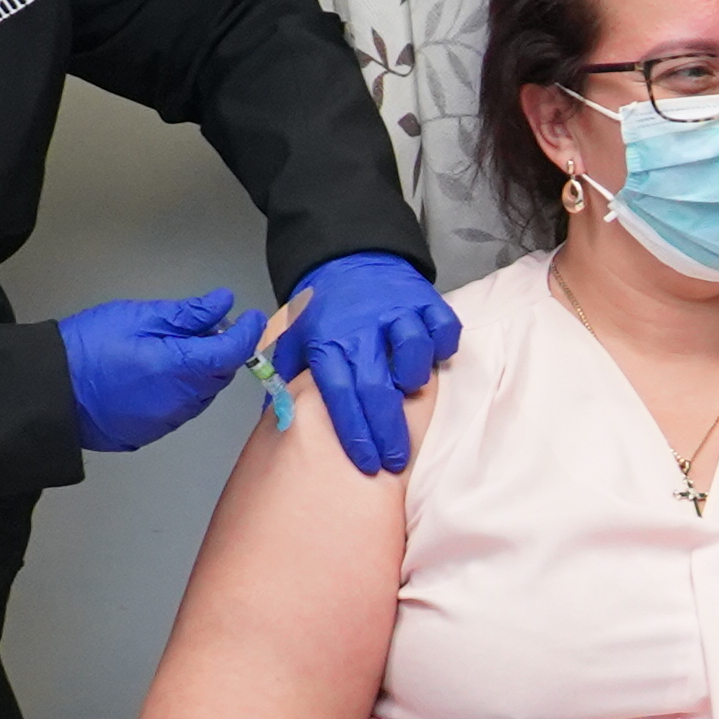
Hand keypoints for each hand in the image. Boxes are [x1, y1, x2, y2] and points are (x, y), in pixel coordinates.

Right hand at [57, 290, 255, 451]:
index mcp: (180, 369)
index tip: (254, 317)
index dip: (248, 333)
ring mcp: (167, 421)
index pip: (233, 353)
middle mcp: (181, 401)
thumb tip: (224, 304)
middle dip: (223, 351)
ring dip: (202, 371)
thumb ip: (187, 314)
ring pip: (202, 393)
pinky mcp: (152, 431)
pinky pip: (181, 408)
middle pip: (220, 375)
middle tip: (207, 327)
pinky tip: (158, 373)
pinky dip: (182, 389)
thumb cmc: (87, 348)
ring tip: (174, 348)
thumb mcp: (138, 317)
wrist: (48, 391)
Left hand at [273, 252, 460, 474]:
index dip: (354, 431)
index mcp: (328, 343)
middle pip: (377, 386)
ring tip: (410, 393)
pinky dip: (443, 343)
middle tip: (395, 461)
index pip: (339, 394)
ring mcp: (396, 312)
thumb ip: (288, 379)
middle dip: (388, 429)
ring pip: (412, 349)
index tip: (366, 463)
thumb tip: (274, 422)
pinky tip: (434, 357)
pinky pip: (443, 326)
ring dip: (414, 376)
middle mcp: (362, 329)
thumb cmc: (323, 309)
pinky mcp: (424, 299)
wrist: (347, 256)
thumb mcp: (296, 338)